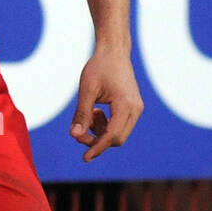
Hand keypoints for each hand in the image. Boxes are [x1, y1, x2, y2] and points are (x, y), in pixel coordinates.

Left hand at [70, 45, 142, 161]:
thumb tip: (74, 136)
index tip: (85, 158)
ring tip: (90, 113)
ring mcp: (136, 108)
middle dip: (97, 140)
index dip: (97, 148)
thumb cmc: (99, 67)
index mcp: (126, 104)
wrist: (114, 52)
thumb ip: (81, 114)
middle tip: (79, 131)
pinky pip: (120, 126)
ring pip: (119, 134)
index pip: (112, 136)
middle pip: (117, 139)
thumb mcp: (86, 90)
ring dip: (101, 132)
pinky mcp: (133, 107)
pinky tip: (97, 112)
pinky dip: (106, 126)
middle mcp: (135, 109)